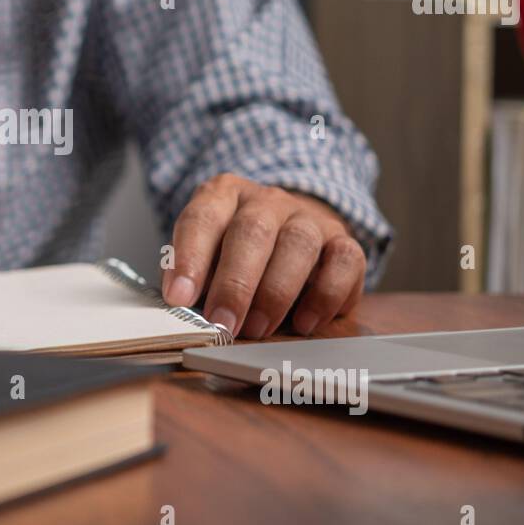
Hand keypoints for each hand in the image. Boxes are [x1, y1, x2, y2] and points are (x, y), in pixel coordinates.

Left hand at [162, 174, 364, 338]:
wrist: (289, 233)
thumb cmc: (236, 253)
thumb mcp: (206, 257)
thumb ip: (194, 277)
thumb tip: (182, 309)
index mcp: (224, 195)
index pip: (202, 218)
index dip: (189, 258)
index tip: (179, 298)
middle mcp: (267, 201)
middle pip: (252, 231)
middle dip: (235, 283)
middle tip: (222, 323)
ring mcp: (308, 218)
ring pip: (298, 244)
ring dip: (276, 293)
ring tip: (257, 329)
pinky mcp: (343, 241)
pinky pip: (344, 262)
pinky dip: (326, 296)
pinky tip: (305, 323)